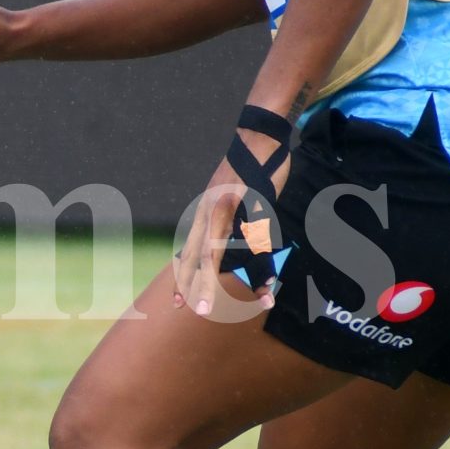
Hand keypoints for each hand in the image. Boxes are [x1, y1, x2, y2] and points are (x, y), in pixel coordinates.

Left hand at [172, 133, 285, 319]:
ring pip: (235, 249)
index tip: (176, 301)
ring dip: (249, 278)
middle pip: (204, 255)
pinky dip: (269, 259)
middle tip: (199, 311)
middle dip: (201, 285)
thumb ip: (220, 219)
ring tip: (257, 302)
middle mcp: (213, 211)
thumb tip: (216, 241)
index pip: (189, 249)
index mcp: (204, 212)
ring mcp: (234, 208)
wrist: (257, 137)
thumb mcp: (224, 195)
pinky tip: (273, 279)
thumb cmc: (243, 169)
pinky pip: (262, 236)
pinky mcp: (256, 202)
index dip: (183, 276)